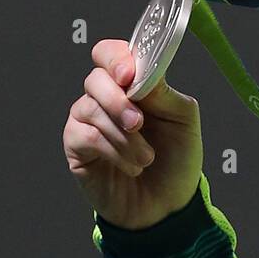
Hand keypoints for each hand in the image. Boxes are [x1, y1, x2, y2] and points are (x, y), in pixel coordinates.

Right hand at [62, 39, 203, 229]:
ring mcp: (87, 120)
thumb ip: (163, 92)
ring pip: (91, 109)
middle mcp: (106, 97)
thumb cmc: (177, 157)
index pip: (111, 53)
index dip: (116, 58)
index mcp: (133, 83)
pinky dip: (113, 150)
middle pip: (96, 78)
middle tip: (139, 123)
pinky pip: (85, 136)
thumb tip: (141, 72)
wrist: (168, 204)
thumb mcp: (183, 119)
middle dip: (119, 100)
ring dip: (124, 136)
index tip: (130, 76)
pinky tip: (132, 166)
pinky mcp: (76, 147)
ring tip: (147, 158)